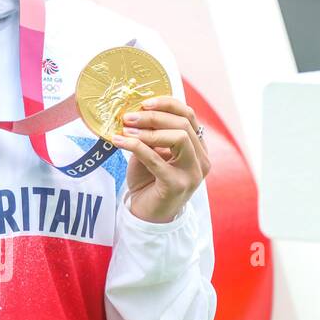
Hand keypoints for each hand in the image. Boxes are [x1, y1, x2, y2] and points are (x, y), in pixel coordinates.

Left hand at [109, 94, 210, 222]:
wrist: (146, 216)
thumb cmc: (149, 182)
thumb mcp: (152, 151)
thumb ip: (152, 133)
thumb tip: (136, 110)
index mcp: (198, 148)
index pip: (189, 116)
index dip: (167, 104)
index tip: (144, 102)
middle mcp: (201, 160)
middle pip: (183, 124)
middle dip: (153, 116)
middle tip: (128, 116)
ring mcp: (192, 173)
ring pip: (179, 137)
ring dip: (148, 131)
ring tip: (125, 129)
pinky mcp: (177, 185)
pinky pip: (157, 158)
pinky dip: (136, 146)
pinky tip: (119, 141)